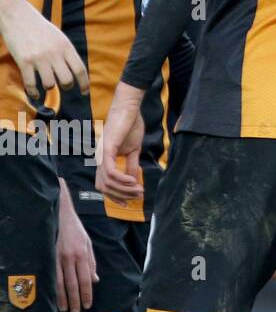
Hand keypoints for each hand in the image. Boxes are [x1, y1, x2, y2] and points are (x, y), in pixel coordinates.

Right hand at [0, 0, 88, 99]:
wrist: (18, 17)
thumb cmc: (40, 28)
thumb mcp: (59, 37)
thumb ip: (66, 53)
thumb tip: (75, 71)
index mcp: (66, 46)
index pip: (80, 69)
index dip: (84, 83)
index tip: (84, 92)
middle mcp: (54, 53)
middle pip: (67, 79)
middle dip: (67, 86)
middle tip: (64, 86)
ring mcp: (39, 58)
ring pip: (49, 84)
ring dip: (49, 87)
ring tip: (47, 85)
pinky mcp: (24, 61)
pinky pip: (31, 83)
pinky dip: (33, 92)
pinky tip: (35, 94)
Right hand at [56, 182, 96, 311]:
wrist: (60, 216)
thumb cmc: (76, 231)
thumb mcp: (88, 244)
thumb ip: (91, 262)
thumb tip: (95, 280)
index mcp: (82, 254)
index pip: (86, 279)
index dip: (87, 293)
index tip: (88, 304)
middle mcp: (70, 257)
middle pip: (73, 283)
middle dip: (76, 299)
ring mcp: (57, 258)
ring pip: (60, 283)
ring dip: (63, 298)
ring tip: (66, 309)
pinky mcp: (48, 257)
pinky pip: (50, 277)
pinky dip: (52, 289)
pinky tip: (54, 298)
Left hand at [95, 83, 145, 205]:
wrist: (129, 109)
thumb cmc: (131, 126)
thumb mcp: (133, 150)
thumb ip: (131, 165)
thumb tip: (133, 181)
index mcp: (105, 160)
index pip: (104, 185)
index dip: (115, 196)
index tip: (128, 202)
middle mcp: (100, 160)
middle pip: (103, 187)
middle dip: (121, 195)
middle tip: (138, 195)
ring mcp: (102, 156)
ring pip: (107, 182)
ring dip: (124, 189)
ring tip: (139, 189)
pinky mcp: (106, 150)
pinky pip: (110, 171)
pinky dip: (121, 179)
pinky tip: (133, 181)